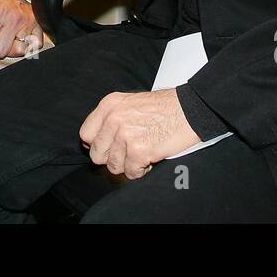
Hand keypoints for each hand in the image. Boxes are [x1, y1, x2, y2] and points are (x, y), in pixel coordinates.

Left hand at [79, 89, 200, 178]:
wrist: (190, 109)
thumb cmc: (164, 108)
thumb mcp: (130, 103)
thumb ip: (110, 119)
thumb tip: (93, 143)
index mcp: (109, 105)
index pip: (86, 134)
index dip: (97, 145)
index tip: (108, 148)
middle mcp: (113, 118)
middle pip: (97, 154)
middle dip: (113, 157)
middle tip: (130, 152)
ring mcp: (125, 134)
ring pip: (113, 166)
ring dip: (129, 164)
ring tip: (144, 151)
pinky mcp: (139, 150)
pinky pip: (131, 173)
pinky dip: (142, 170)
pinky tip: (151, 157)